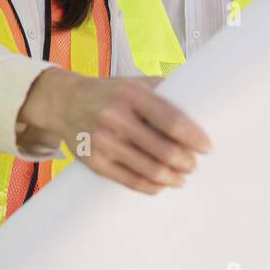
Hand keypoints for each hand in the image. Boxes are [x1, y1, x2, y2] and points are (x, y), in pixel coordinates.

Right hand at [19, 69, 211, 194]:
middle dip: (185, 162)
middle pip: (163, 150)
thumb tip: (198, 99)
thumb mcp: (132, 83)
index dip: (193, 137)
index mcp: (130, 95)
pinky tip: (161, 184)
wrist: (63, 103)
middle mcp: (115, 118)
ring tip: (181, 177)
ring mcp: (103, 142)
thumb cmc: (107, 93)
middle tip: (193, 164)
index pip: (171, 120)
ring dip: (172, 177)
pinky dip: (151, 186)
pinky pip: (130, 181)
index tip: (206, 147)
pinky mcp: (95, 162)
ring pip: (149, 170)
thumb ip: (162, 90)